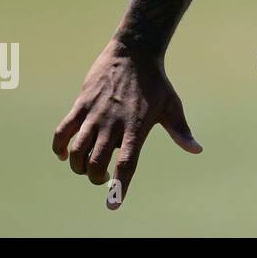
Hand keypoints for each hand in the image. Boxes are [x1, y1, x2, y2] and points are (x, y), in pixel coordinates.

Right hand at [52, 39, 201, 209]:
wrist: (134, 52)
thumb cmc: (155, 82)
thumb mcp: (171, 106)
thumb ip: (181, 131)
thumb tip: (197, 150)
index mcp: (136, 128)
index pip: (126, 164)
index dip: (119, 187)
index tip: (113, 205)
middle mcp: (114, 124)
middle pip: (96, 163)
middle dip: (95, 178)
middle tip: (101, 176)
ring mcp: (95, 114)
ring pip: (77, 151)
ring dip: (77, 166)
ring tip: (85, 166)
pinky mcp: (81, 104)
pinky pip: (62, 131)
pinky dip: (59, 146)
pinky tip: (64, 154)